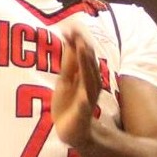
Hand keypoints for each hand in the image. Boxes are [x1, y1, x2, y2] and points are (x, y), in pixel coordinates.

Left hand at [52, 24, 103, 149]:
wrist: (72, 131)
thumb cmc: (69, 103)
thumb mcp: (65, 80)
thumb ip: (69, 62)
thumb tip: (69, 40)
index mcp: (86, 75)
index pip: (83, 54)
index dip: (77, 41)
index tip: (70, 26)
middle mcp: (91, 84)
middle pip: (88, 63)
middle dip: (83, 47)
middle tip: (77, 32)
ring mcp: (88, 98)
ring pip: (89, 79)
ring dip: (86, 64)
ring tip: (82, 49)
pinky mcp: (83, 114)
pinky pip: (85, 106)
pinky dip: (85, 100)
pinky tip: (83, 95)